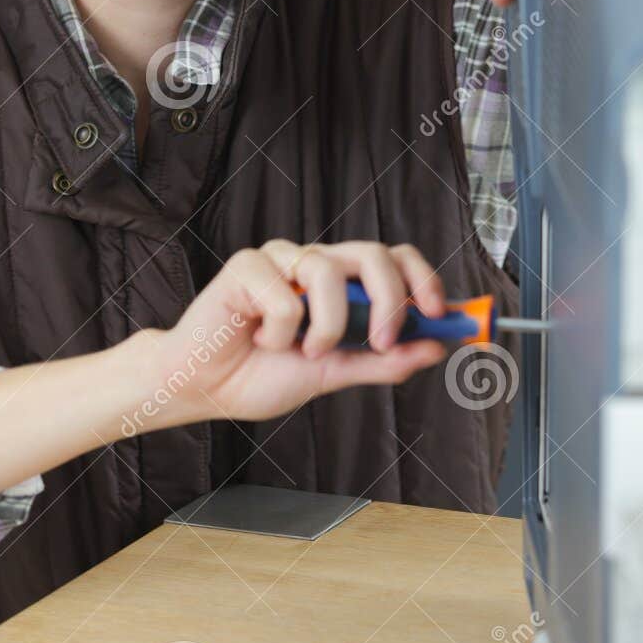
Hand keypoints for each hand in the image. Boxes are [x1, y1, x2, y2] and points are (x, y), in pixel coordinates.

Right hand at [138, 240, 449, 425]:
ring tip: (301, 351)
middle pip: (372, 253)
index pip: (393, 259)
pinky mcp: (246, 266)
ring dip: (325, 327)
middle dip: (387, 299)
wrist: (204, 389)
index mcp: (340, 282)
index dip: (422, 279)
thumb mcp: (333, 374)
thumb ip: (381, 361)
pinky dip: (280, 332)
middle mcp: (315, 262)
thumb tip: (435, 348)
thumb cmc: (260, 375)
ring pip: (329, 272)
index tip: (438, 315)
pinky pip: (284, 295)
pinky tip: (258, 339)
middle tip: (381, 341)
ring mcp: (281, 260)